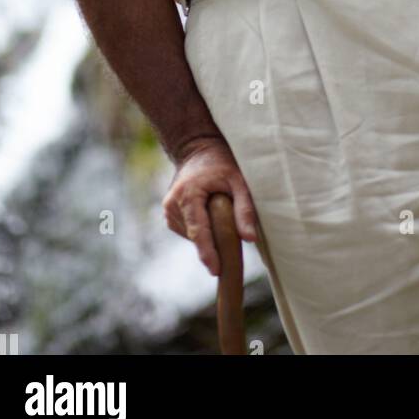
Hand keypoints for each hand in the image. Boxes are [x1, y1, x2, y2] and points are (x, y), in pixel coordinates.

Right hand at [162, 135, 260, 276]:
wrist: (197, 148)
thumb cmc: (221, 162)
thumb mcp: (238, 181)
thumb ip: (244, 209)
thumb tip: (250, 239)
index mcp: (188, 195)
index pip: (199, 231)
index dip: (208, 253)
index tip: (216, 270)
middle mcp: (173, 204)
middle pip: (197, 235)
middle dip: (214, 241)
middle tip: (232, 236)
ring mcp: (168, 209)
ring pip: (192, 235)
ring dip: (208, 233)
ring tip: (219, 211)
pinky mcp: (169, 213)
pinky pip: (188, 230)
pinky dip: (201, 228)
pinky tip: (210, 214)